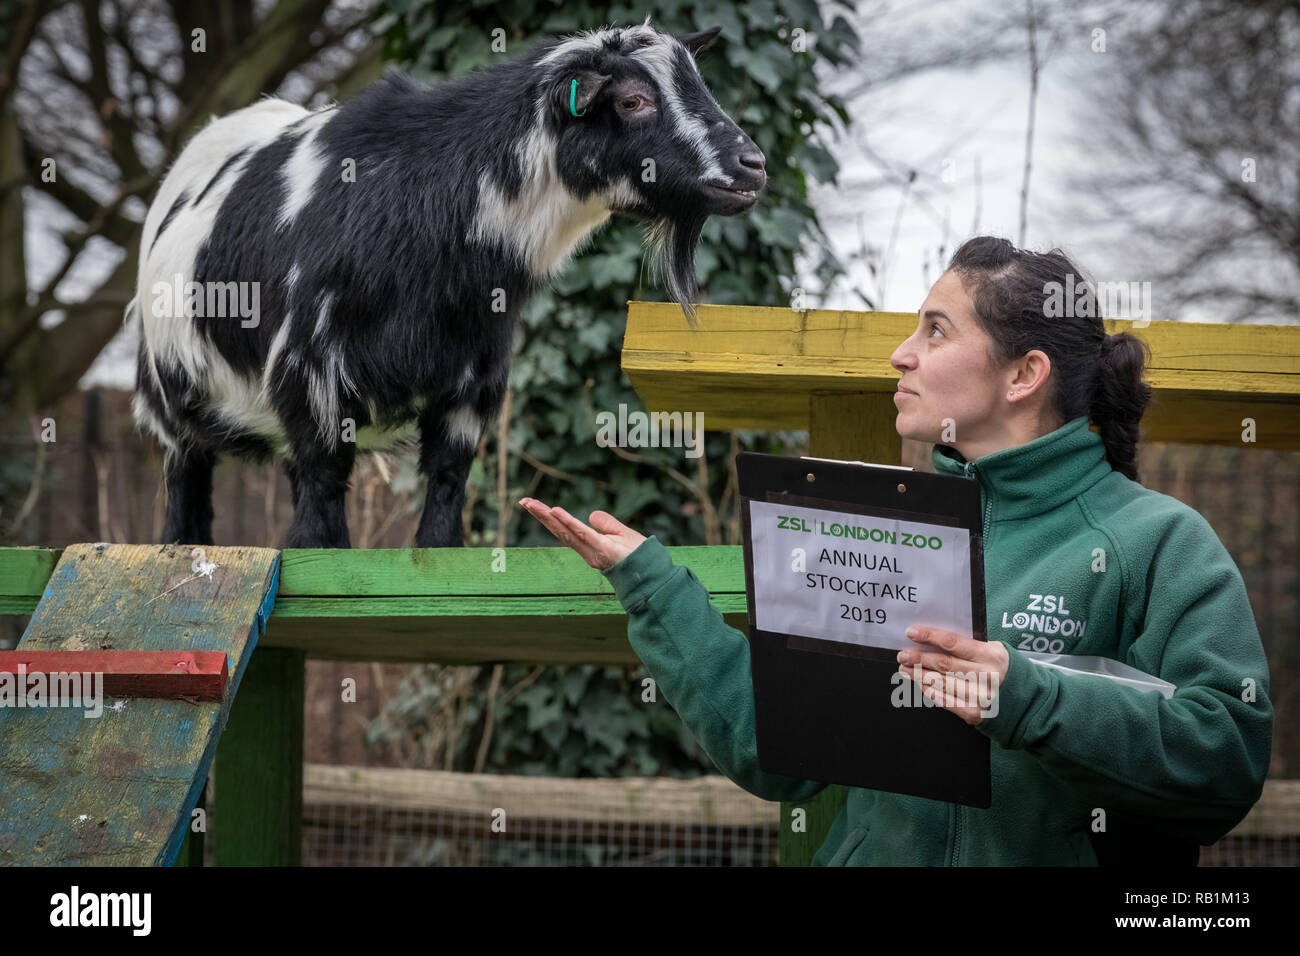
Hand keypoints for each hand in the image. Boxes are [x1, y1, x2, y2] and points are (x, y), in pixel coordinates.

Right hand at [518, 497, 646, 571]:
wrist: (653, 574)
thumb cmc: (639, 557)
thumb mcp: (622, 534)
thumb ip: (607, 524)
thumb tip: (592, 515)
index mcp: (589, 546)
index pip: (565, 529)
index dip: (549, 518)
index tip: (533, 505)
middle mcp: (587, 550)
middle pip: (559, 530)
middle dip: (540, 516)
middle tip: (523, 501)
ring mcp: (593, 551)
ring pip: (565, 531)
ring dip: (547, 517)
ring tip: (531, 504)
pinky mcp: (603, 550)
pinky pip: (583, 534)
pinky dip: (568, 523)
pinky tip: (555, 512)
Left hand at [897, 625, 1009, 725]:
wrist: (1027, 701)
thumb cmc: (1002, 670)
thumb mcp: (993, 652)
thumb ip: (970, 647)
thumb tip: (933, 640)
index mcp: (990, 655)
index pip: (953, 642)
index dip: (930, 636)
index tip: (911, 632)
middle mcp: (986, 675)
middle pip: (944, 664)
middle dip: (919, 658)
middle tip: (903, 655)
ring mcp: (981, 696)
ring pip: (942, 683)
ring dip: (919, 675)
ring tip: (905, 669)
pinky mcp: (977, 713)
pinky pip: (948, 702)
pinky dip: (932, 693)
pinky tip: (921, 685)